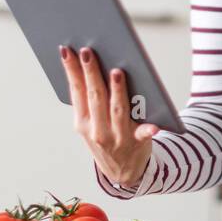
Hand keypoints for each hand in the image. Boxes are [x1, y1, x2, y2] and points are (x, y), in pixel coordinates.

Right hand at [60, 45, 158, 187]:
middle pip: (95, 97)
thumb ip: (89, 100)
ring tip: (116, 71)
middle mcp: (97, 130)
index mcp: (82, 123)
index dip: (71, 71)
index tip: (67, 50)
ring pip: (117, 110)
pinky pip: (143, 134)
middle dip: (91, 73)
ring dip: (117, 91)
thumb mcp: (90, 123)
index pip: (76, 91)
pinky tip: (154, 125)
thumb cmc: (106, 136)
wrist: (122, 170)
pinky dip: (149, 130)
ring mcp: (117, 137)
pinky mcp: (138, 142)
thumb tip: (88, 63)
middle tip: (88, 50)